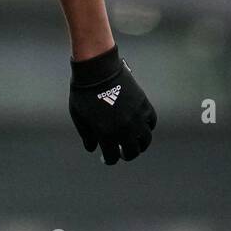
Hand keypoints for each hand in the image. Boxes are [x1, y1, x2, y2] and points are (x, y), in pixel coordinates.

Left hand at [68, 45, 156, 164]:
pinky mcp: (144, 106)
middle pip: (132, 152)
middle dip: (126, 155)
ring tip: (133, 143)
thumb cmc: (83, 93)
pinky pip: (151, 123)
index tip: (105, 158)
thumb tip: (92, 149)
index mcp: (106, 134)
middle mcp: (124, 130)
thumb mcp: (78, 116)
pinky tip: (140, 128)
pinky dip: (147, 127)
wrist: (97, 70)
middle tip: (122, 153)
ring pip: (145, 140)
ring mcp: (137, 118)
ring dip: (139, 144)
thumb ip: (86, 135)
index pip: (112, 157)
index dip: (108, 160)